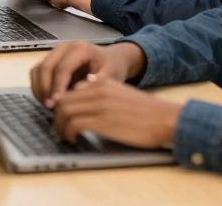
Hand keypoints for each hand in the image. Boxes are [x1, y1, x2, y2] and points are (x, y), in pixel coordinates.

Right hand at [30, 41, 145, 108]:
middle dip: (44, 88)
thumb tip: (82, 88)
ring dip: (39, 88)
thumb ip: (99, 80)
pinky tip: (46, 99)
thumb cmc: (111, 66)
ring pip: (37, 69)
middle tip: (50, 107)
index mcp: (79, 48)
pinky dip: (38, 86)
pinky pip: (37, 72)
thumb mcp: (111, 74)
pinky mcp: (50, 60)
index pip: (62, 68)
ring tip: (48, 105)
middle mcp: (63, 47)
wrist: (110, 59)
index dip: (58, 86)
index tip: (58, 103)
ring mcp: (55, 53)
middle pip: (45, 67)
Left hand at [52, 74, 180, 148]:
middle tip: (59, 128)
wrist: (165, 119)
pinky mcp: (102, 120)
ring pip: (63, 110)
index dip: (62, 104)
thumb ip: (101, 95)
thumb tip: (82, 104)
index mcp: (102, 82)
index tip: (63, 116)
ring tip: (64, 135)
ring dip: (59, 126)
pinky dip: (68, 133)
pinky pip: (73, 124)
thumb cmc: (146, 112)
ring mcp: (99, 104)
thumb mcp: (120, 95)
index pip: (70, 89)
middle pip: (62, 99)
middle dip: (56, 116)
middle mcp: (98, 90)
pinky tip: (73, 139)